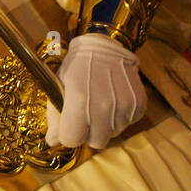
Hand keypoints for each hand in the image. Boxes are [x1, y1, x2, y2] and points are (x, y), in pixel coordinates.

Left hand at [45, 34, 146, 148]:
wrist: (104, 48)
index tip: (69, 126)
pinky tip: (113, 100)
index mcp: (78, 103)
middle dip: (88, 134)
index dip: (68, 135)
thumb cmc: (76, 68)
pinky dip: (119, 117)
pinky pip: (128, 123)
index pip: (72, 140)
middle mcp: (103, 107)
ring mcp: (123, 106)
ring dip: (105, 126)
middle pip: (96, 142)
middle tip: (85, 118)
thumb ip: (55, 118)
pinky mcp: (138, 104)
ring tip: (99, 105)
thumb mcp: (58, 88)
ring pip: (113, 134)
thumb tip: (52, 142)